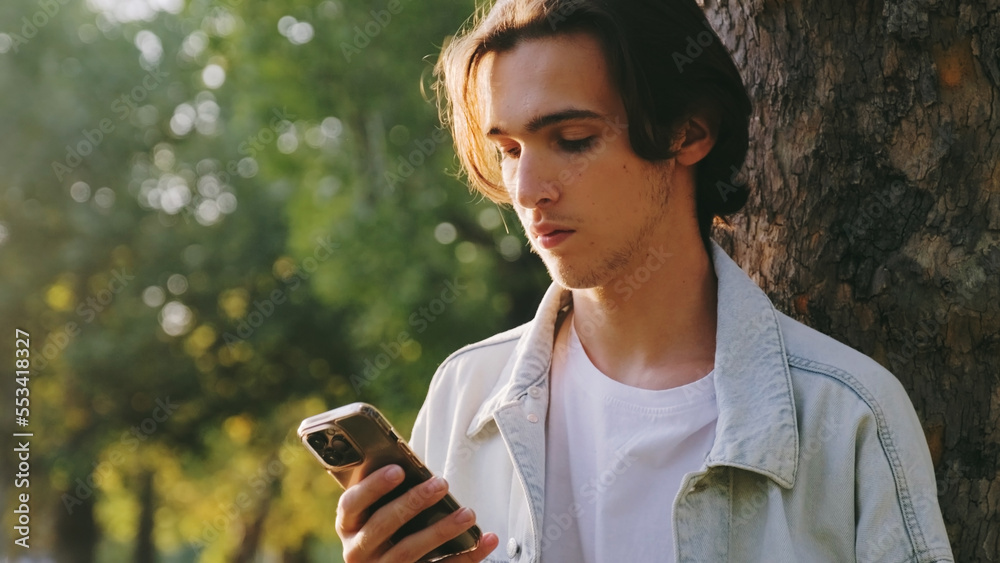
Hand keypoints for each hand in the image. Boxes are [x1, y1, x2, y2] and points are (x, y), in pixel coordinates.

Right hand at [336, 464, 499, 561]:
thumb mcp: (377, 509)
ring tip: (467, 513)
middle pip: (382, 526)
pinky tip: (486, 539)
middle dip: (412, 502)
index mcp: (348, 524)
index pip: (351, 504)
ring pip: (408, 552)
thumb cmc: (387, 524)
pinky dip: (466, 556)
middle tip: (441, 484)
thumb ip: (388, 491)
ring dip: (441, 531)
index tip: (398, 469)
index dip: (373, 486)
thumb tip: (416, 466)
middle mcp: (358, 550)